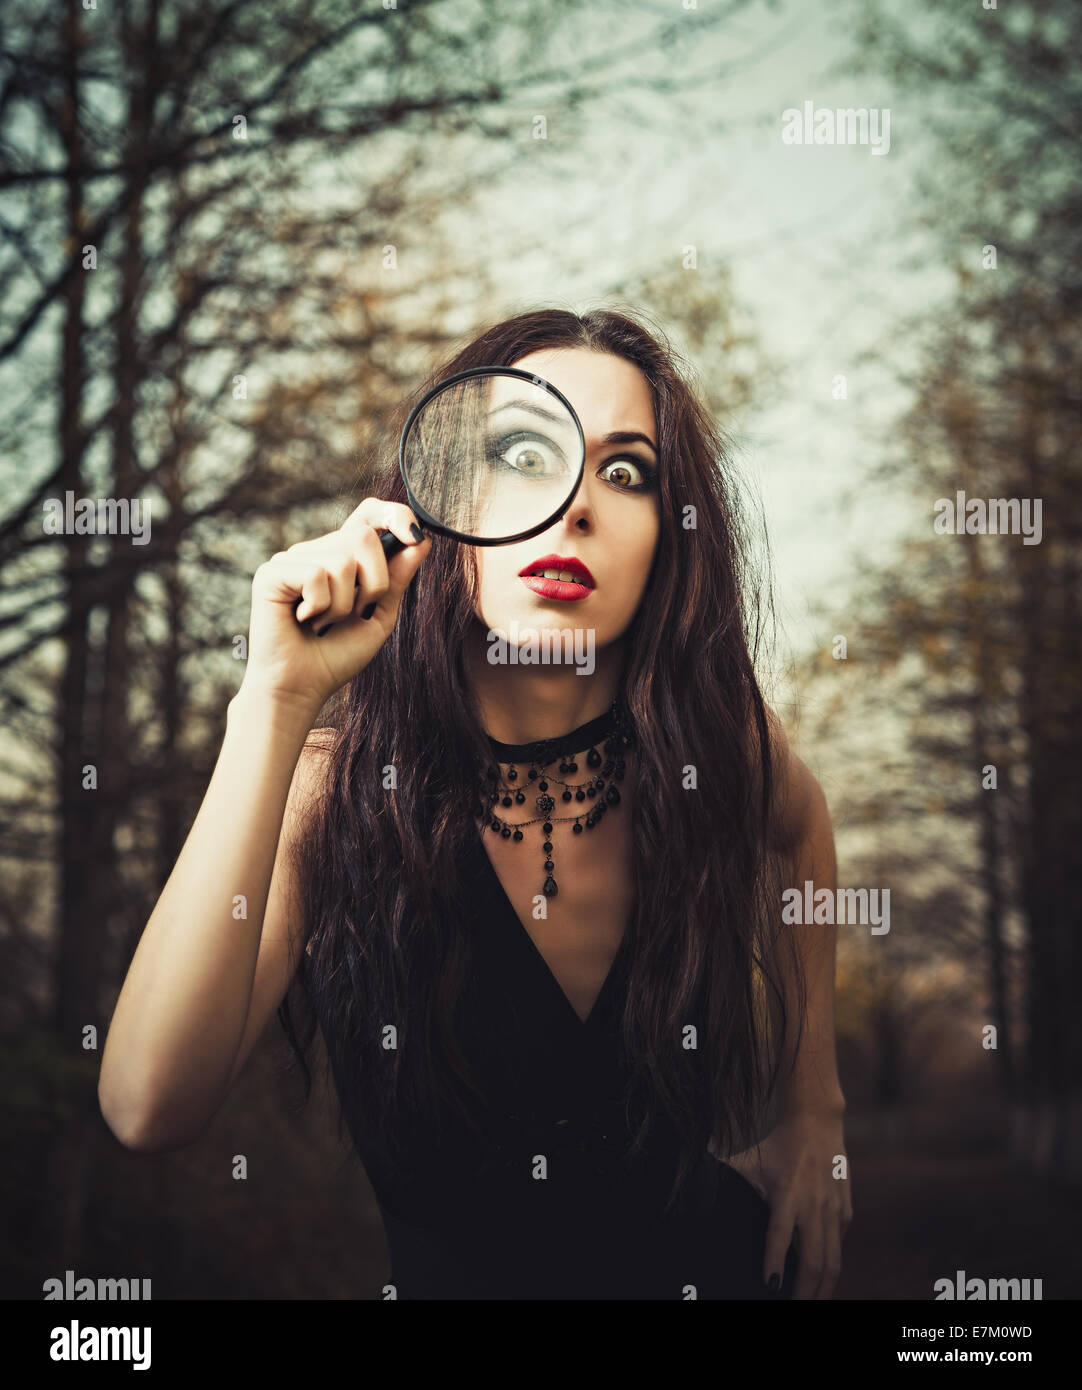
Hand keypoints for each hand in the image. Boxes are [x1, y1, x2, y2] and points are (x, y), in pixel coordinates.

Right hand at [240, 496, 430, 714]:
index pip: (369, 513)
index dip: (394, 514)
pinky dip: (321, 606)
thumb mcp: (379, 615)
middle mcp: (316, 551)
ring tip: (324, 622)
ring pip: (342, 559)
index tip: (415, 537)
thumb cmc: (336, 655)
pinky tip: (304, 620)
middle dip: (373, 583)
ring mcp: (292, 559)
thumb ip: (398, 578)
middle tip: (353, 613)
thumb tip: (422, 541)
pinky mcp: (272, 573)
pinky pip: (316, 575)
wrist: (302, 688)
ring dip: (344, 604)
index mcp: (341, 556)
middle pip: (364, 536)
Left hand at [718, 1111, 851, 1299]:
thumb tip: (694, 1186)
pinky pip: (839, 1248)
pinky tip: (820, 1284)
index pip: (780, 1234)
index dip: (775, 1261)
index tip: (770, 1285)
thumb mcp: (750, 1161)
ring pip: (833, 1262)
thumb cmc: (777, 1146)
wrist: (816, 1122)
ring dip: (822, 1290)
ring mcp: (834, 1210)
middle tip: (793, 1309)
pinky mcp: (846, 1213)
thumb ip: (726, 1178)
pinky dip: (830, 1270)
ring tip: (810, 1305)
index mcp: (787, 1193)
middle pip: (814, 1261)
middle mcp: (813, 1204)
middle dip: (804, 1292)